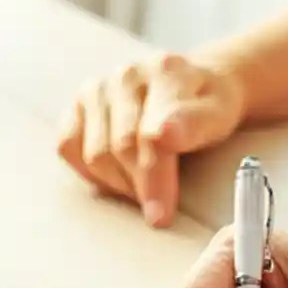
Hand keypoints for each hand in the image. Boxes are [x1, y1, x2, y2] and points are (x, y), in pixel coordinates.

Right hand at [57, 53, 244, 226]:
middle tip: (157, 209)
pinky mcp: (77, 106)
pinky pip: (68, 147)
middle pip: (121, 148)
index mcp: (163, 72)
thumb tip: (165, 134)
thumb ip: (196, 124)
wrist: (193, 87)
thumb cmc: (208, 106)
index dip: (155, 180)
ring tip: (143, 190)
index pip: (150, 135)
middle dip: (140, 187)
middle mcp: (125, 76)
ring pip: (94, 153)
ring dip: (118, 183)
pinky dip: (90, 172)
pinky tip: (116, 177)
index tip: (160, 216)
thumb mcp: (219, 113)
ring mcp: (97, 89)